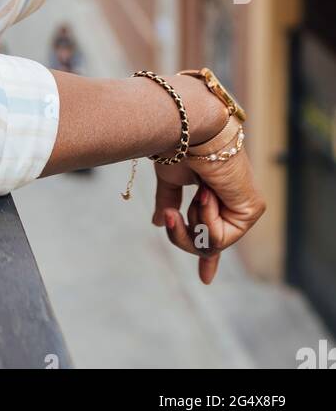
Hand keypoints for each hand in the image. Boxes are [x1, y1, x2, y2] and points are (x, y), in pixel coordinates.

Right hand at [152, 132, 265, 283]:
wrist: (189, 130)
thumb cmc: (178, 145)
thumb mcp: (170, 180)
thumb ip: (168, 201)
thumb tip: (159, 221)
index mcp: (214, 194)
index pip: (213, 233)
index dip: (208, 259)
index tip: (206, 280)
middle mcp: (231, 201)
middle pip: (205, 244)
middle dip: (183, 237)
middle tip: (171, 218)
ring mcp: (243, 205)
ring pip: (212, 245)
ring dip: (193, 225)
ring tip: (195, 195)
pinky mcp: (252, 208)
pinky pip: (221, 237)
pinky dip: (207, 219)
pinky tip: (206, 195)